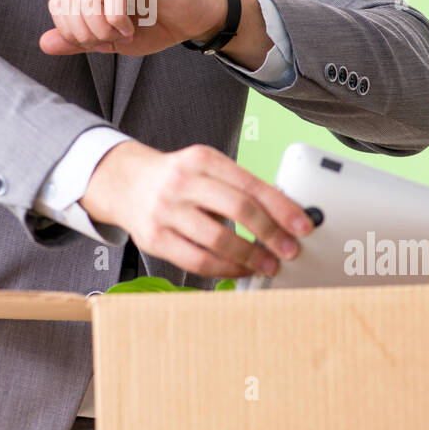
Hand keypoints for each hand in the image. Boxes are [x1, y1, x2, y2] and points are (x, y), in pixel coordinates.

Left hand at [38, 0, 240, 57]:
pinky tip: (131, 28)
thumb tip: (43, 44)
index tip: (98, 44)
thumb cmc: (155, 26)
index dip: (71, 33)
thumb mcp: (110, 41)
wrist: (194, 18)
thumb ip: (78, 41)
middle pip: (69, 3)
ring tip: (123, 35)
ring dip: (102, 28)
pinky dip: (117, 19)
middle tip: (111, 42)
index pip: (57, 6)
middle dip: (87, 34)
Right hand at [81, 139, 315, 279]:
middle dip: (271, 234)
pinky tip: (239, 270)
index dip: (282, 207)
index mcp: (202, 159)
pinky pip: (197, 261)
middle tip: (290, 250)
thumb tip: (284, 215)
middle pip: (238, 209)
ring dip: (250, 257)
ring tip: (268, 265)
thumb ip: (237, 187)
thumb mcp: (206, 169)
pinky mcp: (154, 238)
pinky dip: (225, 269)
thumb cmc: (178, 179)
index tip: (303, 225)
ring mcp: (166, 210)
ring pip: (218, 239)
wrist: (125, 183)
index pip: (251, 184)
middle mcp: (182, 182)